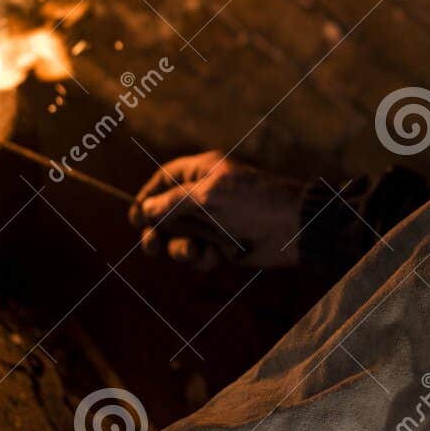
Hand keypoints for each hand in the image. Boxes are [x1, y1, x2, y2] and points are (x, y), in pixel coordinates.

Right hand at [128, 150, 308, 270]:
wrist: (293, 228)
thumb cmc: (253, 203)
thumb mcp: (208, 197)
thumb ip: (172, 203)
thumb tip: (144, 209)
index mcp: (202, 172)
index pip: (164, 179)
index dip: (147, 197)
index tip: (135, 218)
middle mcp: (205, 195)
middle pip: (165, 213)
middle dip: (157, 231)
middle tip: (152, 246)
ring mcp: (214, 220)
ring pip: (180, 237)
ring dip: (181, 249)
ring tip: (194, 252)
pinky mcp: (223, 243)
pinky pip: (199, 253)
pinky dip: (202, 258)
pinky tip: (215, 257)